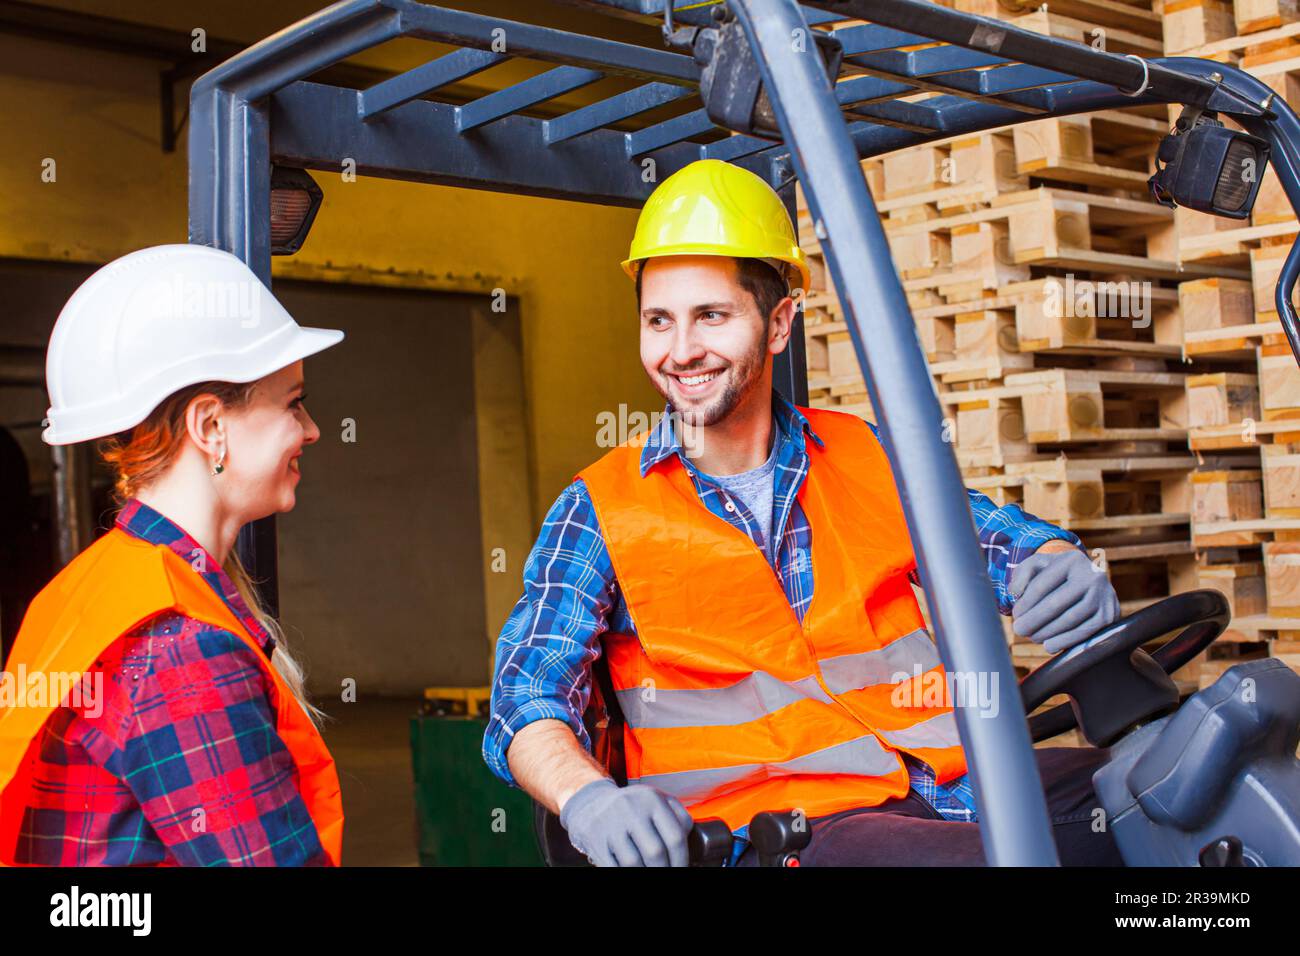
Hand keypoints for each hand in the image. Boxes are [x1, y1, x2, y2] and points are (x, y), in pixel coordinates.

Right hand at [558, 778, 693, 866]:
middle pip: (655, 853)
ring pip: (633, 863)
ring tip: (649, 872)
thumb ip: (678, 816)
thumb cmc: (632, 807)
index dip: (681, 860)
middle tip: (665, 874)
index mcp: (652, 799)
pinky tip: (632, 871)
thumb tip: (689, 842)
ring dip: (645, 874)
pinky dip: (625, 873)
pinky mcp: (594, 838)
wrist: (591, 803)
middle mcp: (630, 808)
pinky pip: (613, 866)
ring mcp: (610, 823)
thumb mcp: (657, 801)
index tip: (681, 869)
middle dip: (663, 870)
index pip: (675, 837)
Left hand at [1010, 546, 1119, 653]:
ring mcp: (1105, 596)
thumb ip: (1021, 574)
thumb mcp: (1038, 566)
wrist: (1090, 581)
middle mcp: (1092, 576)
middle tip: (1019, 630)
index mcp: (1071, 560)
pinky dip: (1065, 641)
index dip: (1025, 603)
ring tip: (1032, 637)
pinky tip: (1049, 645)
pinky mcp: (1110, 615)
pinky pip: (1085, 632)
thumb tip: (1014, 593)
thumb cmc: (1056, 576)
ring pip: (1070, 620)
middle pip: (1056, 603)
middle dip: (1033, 620)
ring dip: (1046, 632)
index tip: (1015, 615)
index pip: (1042, 585)